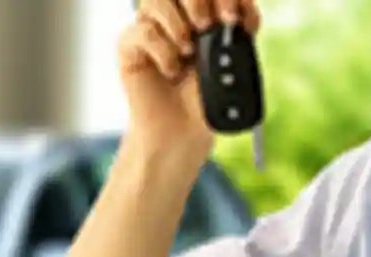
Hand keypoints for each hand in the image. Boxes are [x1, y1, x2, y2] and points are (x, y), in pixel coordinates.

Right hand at [117, 0, 262, 160]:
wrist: (182, 130)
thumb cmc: (205, 98)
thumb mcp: (231, 68)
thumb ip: (237, 39)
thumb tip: (239, 19)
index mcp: (205, 13)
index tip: (234, 19)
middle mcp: (177, 14)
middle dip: (198, 1)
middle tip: (206, 27)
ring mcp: (151, 26)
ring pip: (158, 0)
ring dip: (177, 23)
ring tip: (188, 51)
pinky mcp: (131, 44)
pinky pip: (143, 31)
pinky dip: (162, 50)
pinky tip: (171, 70)